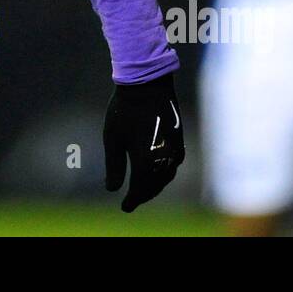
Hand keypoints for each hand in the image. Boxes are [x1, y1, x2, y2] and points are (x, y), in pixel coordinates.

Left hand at [103, 72, 184, 210]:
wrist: (147, 84)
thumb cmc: (124, 109)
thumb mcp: (112, 138)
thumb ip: (113, 166)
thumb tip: (112, 189)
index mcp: (146, 160)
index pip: (139, 189)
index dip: (132, 200)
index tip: (124, 207)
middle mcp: (164, 159)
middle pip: (154, 186)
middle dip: (143, 195)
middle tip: (132, 201)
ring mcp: (175, 150)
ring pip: (165, 177)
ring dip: (154, 186)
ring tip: (142, 190)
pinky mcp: (180, 141)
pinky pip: (172, 166)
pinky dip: (163, 174)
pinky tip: (155, 174)